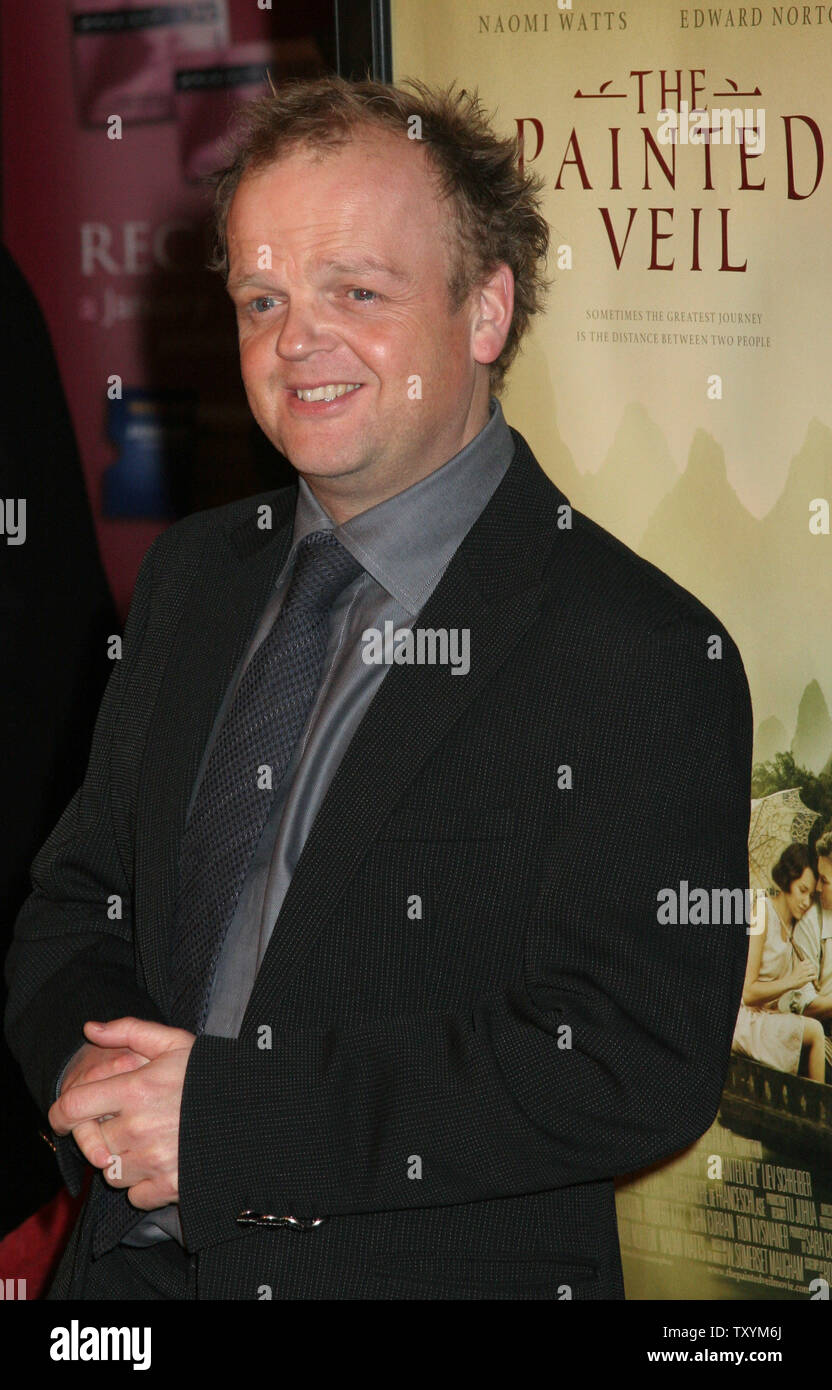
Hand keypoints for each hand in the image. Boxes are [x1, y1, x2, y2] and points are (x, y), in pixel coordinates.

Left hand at [48, 1018, 195, 1210]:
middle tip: (124, 1124)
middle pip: (91, 1144)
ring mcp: (154, 1161)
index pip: (74, 1106)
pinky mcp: (170, 1187)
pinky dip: (143, 1184)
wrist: (259, 1110)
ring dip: (121, 1160)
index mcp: (137, 1089)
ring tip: (148, 1141)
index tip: (65, 1115)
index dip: (61, 1113)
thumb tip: (89, 1029)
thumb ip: (129, 1031)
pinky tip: (162, 1162)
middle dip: (100, 1136)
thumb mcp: (175, 1042)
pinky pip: (136, 1195)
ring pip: (110, 1172)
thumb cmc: (213, 1074)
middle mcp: (139, 1128)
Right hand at [791, 959, 817, 987]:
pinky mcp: (805, 979)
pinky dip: (814, 978)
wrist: (789, 982)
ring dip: (814, 973)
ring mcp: (804, 974)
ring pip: (813, 971)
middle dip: (813, 969)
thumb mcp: (795, 966)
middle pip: (812, 966)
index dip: (810, 964)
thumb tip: (796, 954)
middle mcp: (802, 968)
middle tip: (812, 972)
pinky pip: (813, 977)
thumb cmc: (793, 975)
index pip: (808, 961)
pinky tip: (812, 979)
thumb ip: (797, 961)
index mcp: (800, 964)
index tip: (809, 967)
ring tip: (812, 975)